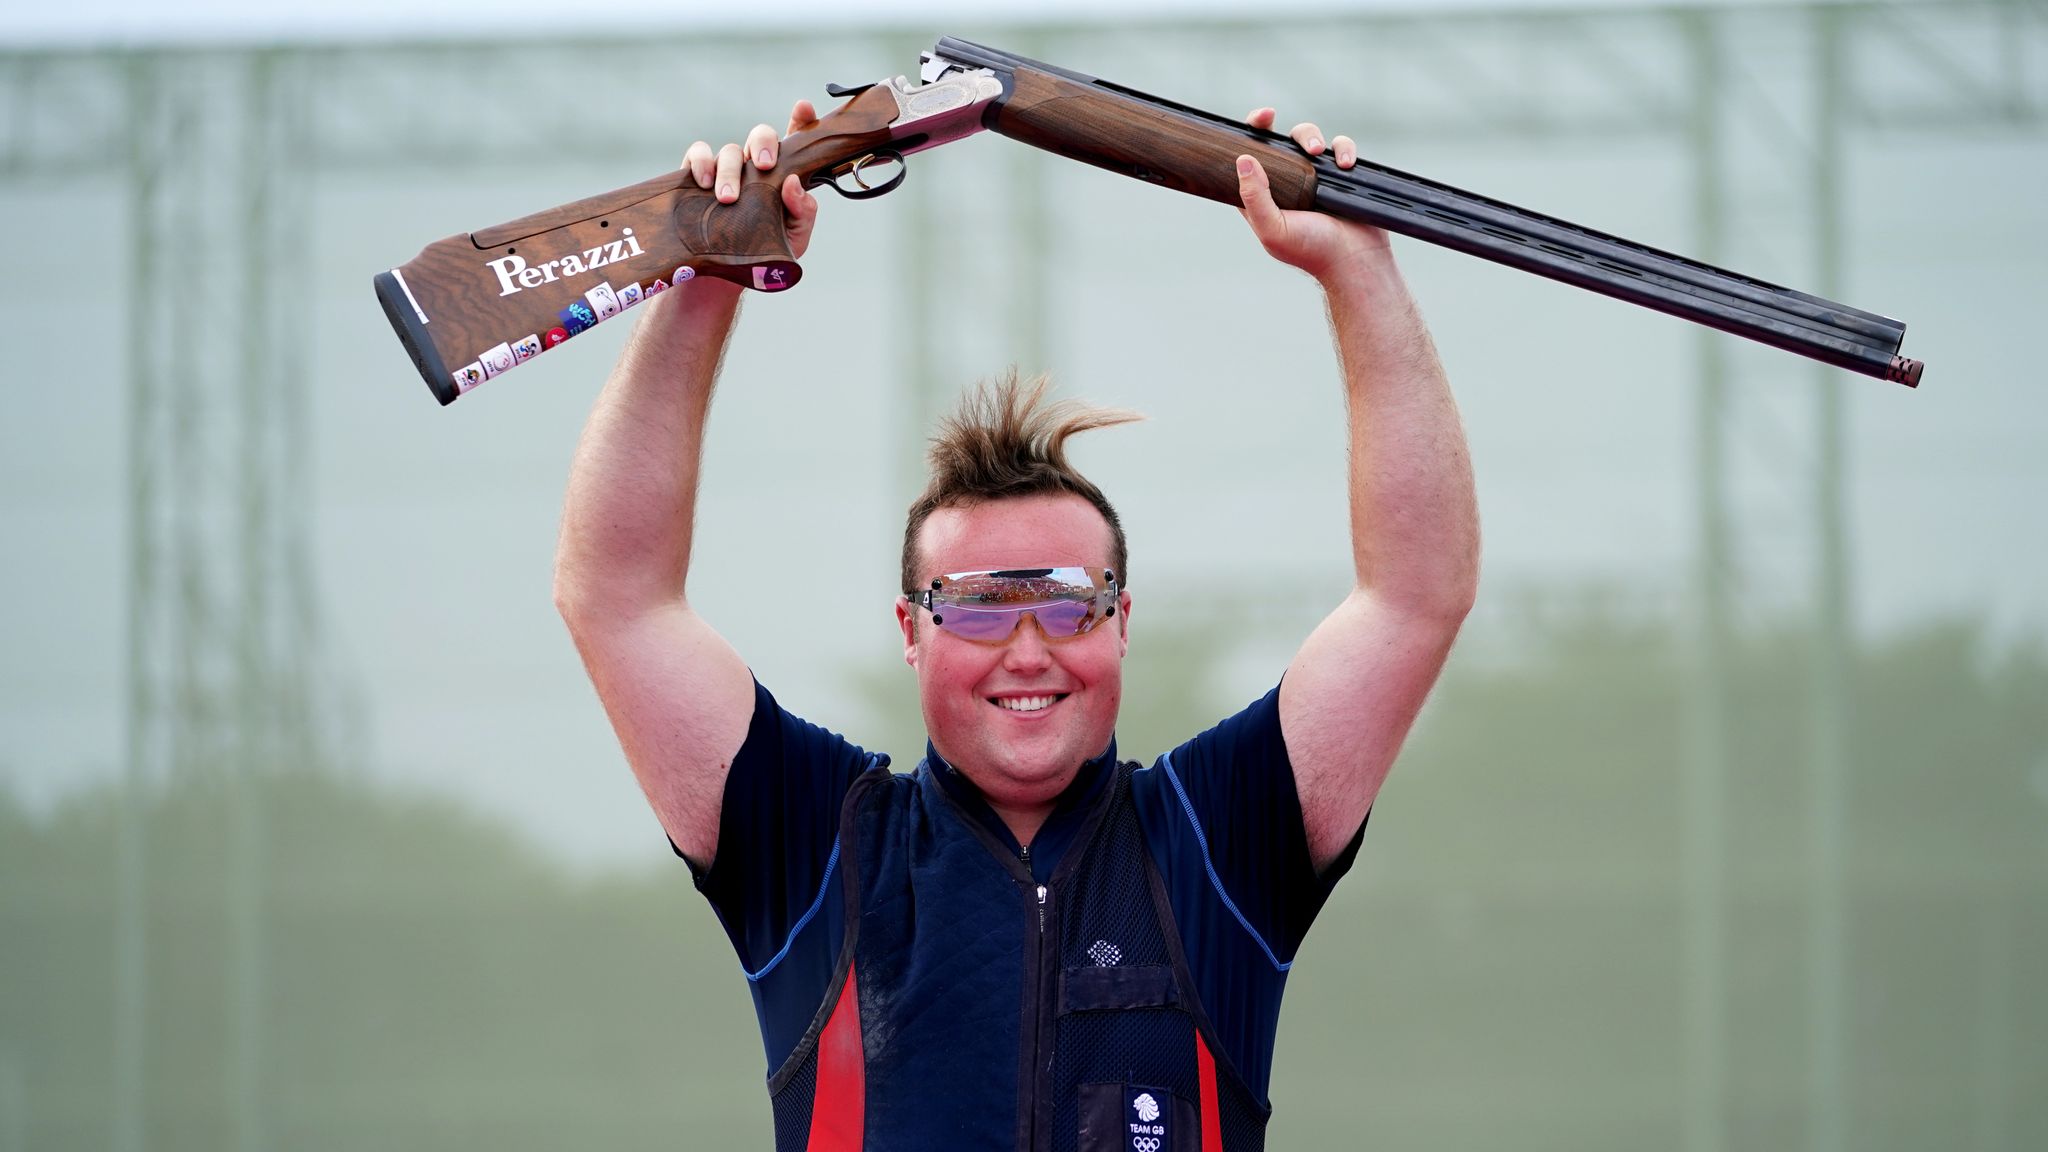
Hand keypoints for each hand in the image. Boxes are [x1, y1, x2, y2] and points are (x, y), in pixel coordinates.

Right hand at [680, 99, 822, 260]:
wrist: (723, 276)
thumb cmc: (763, 252)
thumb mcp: (792, 239)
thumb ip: (803, 212)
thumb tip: (793, 184)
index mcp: (782, 175)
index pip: (794, 142)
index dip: (801, 121)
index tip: (803, 108)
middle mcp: (755, 167)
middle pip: (760, 137)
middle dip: (762, 144)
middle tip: (763, 166)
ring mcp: (727, 169)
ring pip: (730, 150)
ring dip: (730, 171)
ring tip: (729, 198)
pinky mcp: (698, 175)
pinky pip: (698, 154)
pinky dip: (701, 163)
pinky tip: (704, 183)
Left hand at [1234, 108, 1388, 282]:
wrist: (1355, 261)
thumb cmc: (1311, 251)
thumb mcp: (1273, 229)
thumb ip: (1254, 197)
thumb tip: (1243, 159)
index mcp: (1263, 196)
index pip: (1250, 158)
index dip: (1251, 133)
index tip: (1261, 118)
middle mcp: (1288, 184)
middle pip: (1281, 142)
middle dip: (1289, 133)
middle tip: (1300, 142)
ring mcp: (1315, 179)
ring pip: (1310, 140)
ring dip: (1313, 138)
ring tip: (1319, 153)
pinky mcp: (1339, 176)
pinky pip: (1340, 149)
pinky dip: (1343, 150)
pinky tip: (1346, 164)